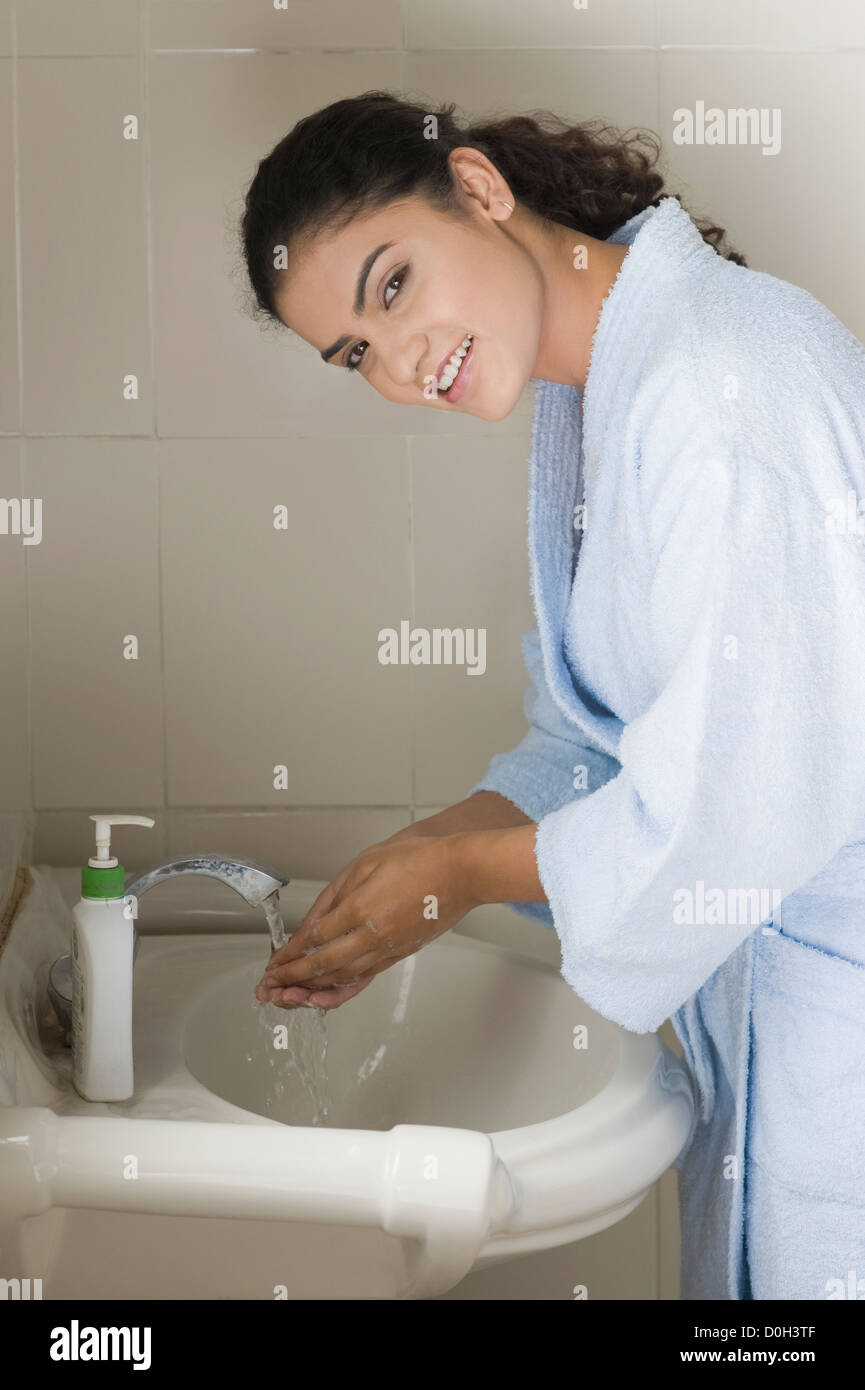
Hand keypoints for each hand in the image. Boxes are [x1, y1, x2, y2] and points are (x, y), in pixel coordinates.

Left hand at [254, 835, 478, 1010]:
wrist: (461, 872)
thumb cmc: (418, 859)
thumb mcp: (365, 863)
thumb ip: (335, 895)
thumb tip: (312, 923)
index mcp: (360, 908)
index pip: (314, 939)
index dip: (289, 953)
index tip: (273, 962)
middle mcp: (372, 935)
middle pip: (323, 965)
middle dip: (292, 978)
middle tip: (271, 987)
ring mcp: (388, 949)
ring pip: (343, 977)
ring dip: (312, 990)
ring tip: (290, 997)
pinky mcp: (399, 954)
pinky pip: (364, 978)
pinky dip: (342, 989)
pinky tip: (326, 994)